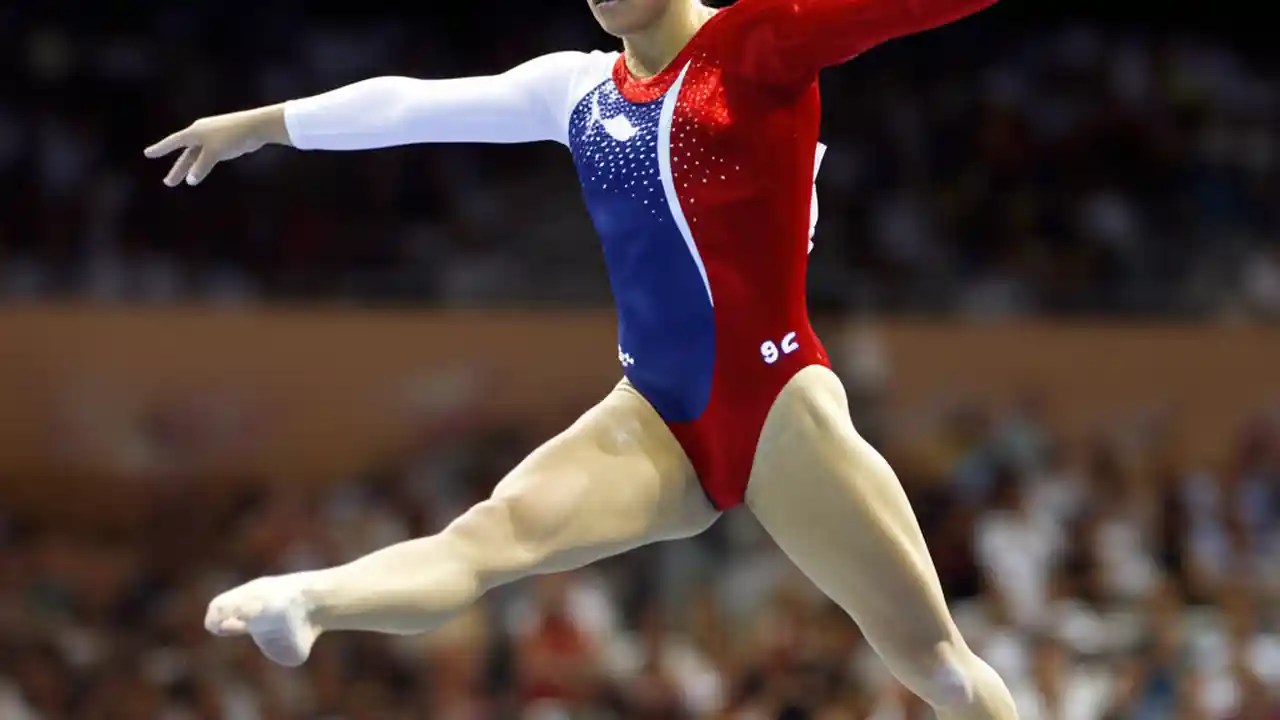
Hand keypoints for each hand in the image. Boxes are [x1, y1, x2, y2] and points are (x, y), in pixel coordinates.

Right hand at [144, 105, 288, 186]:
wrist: (256, 126)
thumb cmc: (233, 136)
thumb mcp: (214, 153)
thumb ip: (201, 167)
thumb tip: (190, 180)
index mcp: (195, 132)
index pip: (173, 142)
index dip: (160, 148)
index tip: (147, 154)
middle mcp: (201, 133)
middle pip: (186, 154)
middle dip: (177, 168)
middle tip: (169, 183)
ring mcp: (213, 138)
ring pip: (198, 156)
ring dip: (190, 169)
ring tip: (183, 182)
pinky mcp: (224, 143)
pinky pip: (208, 156)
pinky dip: (203, 165)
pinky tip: (202, 171)